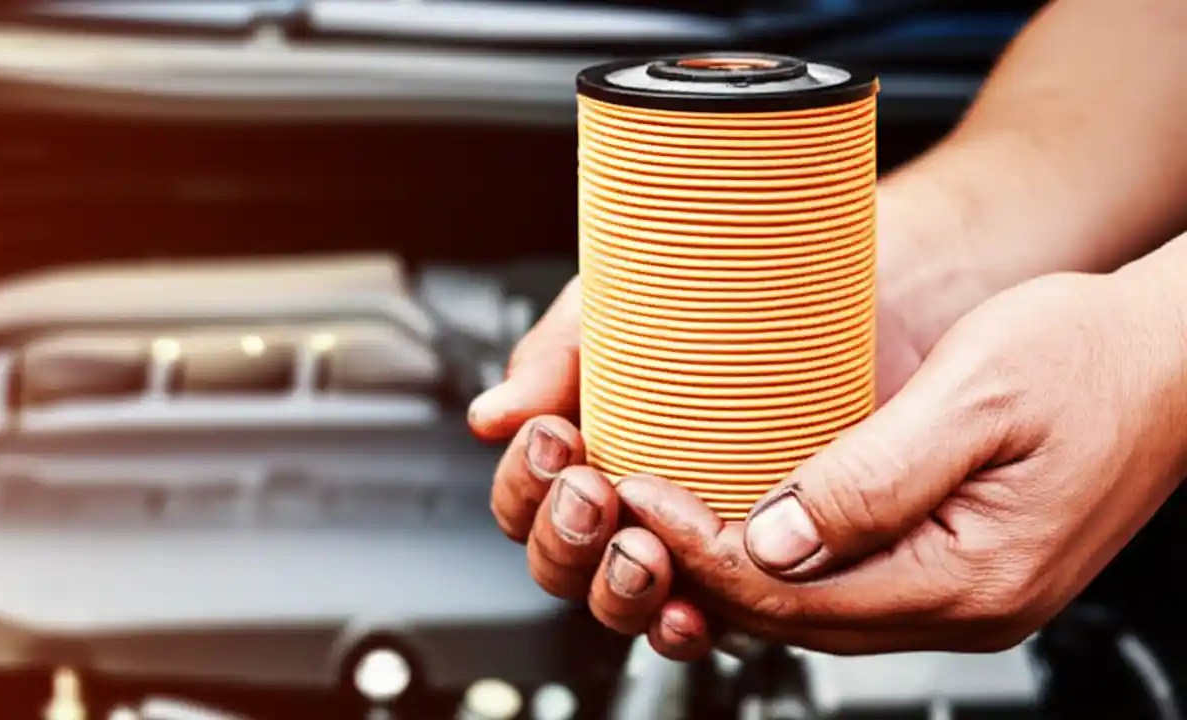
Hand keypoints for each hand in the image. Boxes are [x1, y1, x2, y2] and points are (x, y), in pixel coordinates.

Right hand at [467, 260, 931, 658]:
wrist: (835, 274)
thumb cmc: (719, 288)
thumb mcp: (619, 307)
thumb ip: (554, 358)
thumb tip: (492, 416)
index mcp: (586, 443)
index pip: (526, 499)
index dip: (525, 486)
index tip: (553, 440)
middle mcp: (631, 497)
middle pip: (564, 562)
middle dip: (565, 541)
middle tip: (592, 495)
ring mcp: (690, 530)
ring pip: (626, 600)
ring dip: (619, 590)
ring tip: (642, 552)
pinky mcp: (758, 551)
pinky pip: (712, 615)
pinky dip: (689, 624)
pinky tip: (695, 609)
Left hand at [615, 270, 1186, 652]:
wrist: (1174, 353)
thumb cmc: (1094, 357)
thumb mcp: (975, 398)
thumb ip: (873, 478)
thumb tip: (774, 538)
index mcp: (969, 577)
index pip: (792, 594)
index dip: (702, 548)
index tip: (643, 493)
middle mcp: (966, 605)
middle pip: (794, 616)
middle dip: (702, 567)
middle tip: (633, 506)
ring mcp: (966, 594)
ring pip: (817, 607)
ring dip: (736, 567)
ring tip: (669, 512)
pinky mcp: (964, 567)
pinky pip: (851, 583)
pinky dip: (787, 557)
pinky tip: (748, 517)